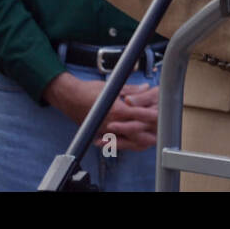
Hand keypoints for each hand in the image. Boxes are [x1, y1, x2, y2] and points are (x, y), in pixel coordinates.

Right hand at [43, 73, 158, 150]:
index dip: (150, 115)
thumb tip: (145, 87)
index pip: (138, 114)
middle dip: (147, 129)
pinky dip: (124, 142)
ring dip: (137, 138)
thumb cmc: (89, 90)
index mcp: (117, 110)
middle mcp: (111, 123)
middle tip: (158, 127)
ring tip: (149, 136)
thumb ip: (131, 90)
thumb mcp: (112, 87)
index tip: (160, 115)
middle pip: (135, 131)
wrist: (70, 98)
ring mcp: (105, 131)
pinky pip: (114, 142)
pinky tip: (132, 140)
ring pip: (126, 139)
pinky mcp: (99, 135)